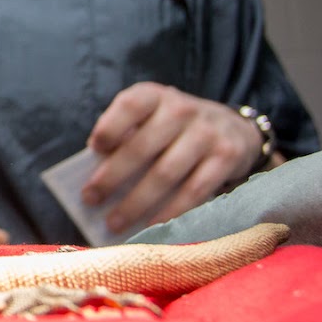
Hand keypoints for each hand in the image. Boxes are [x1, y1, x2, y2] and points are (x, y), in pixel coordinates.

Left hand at [82, 81, 264, 234]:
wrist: (231, 127)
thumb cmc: (173, 128)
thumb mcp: (150, 118)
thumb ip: (126, 135)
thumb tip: (96, 173)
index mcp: (155, 96)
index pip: (129, 106)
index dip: (109, 127)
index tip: (94, 150)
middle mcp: (181, 109)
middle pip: (142, 147)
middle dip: (112, 177)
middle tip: (90, 199)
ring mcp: (206, 133)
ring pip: (165, 174)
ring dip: (136, 203)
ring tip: (114, 222)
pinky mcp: (226, 157)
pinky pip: (194, 190)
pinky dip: (170, 212)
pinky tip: (152, 226)